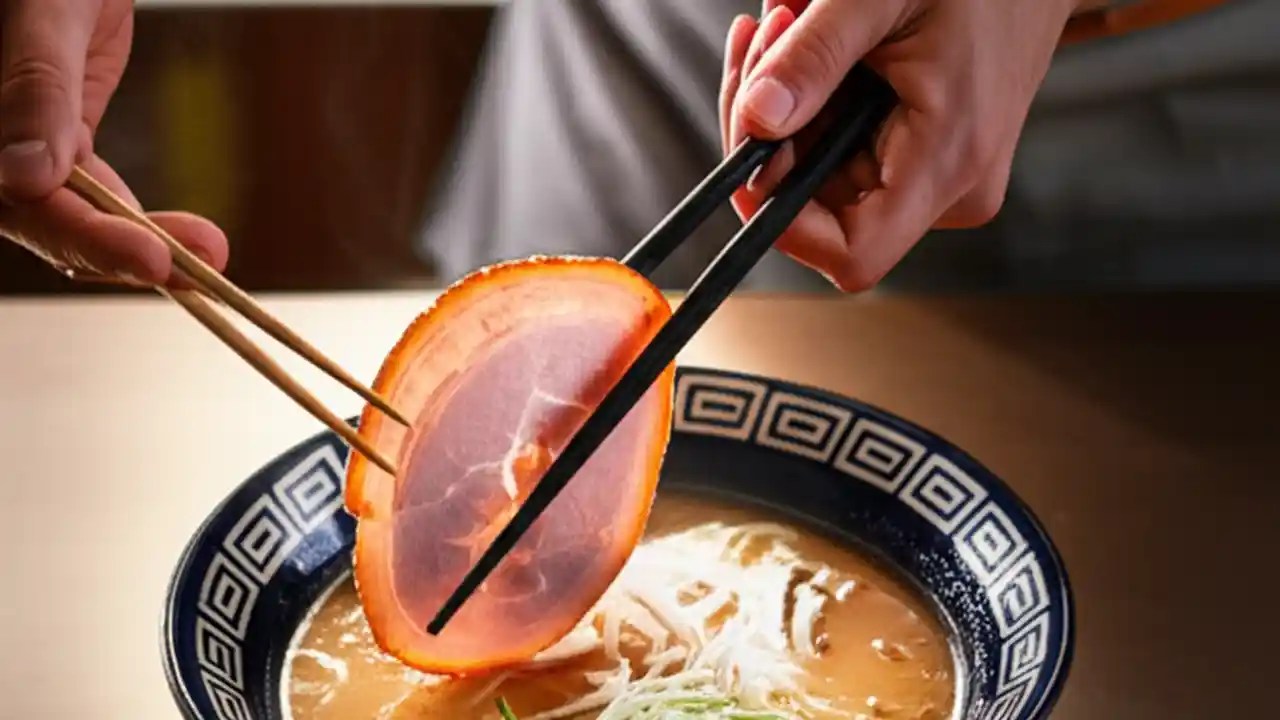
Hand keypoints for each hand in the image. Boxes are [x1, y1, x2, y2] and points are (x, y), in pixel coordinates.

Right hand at [0, 0, 226, 285]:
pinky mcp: (58, 138)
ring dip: (143, 242)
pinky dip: (134, 218)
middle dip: (129, 253)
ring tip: (209, 256)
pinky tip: (184, 238)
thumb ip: (35, 90)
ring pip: (77, 216)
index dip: (89, 240)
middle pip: (52, 224)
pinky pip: (92, 192)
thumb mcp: (43, 13)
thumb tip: (28, 178)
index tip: (152, 261)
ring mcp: (21, 145)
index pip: (23, 205)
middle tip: (203, 273)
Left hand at [720, 0, 1082, 290]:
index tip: (747, 154)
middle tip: (762, 40)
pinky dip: (809, 97)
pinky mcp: (924, 153)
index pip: (851, 255)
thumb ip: (814, 57)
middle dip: (768, 130)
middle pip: (818, 208)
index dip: (783, 223)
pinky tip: (804, 36)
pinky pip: (839, 146)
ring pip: (818, 172)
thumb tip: (755, 122)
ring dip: (783, 102)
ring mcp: (938, 175)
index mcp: (950, 162)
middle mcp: (949, 187)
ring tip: (787, 21)